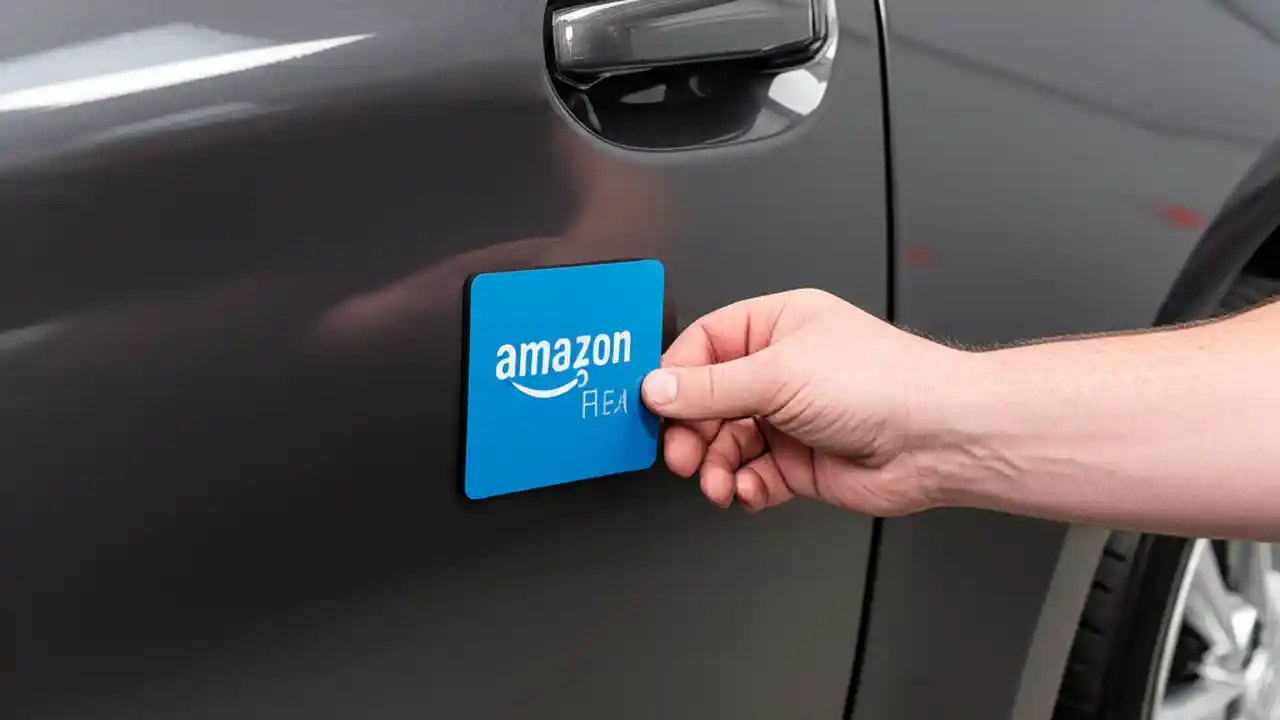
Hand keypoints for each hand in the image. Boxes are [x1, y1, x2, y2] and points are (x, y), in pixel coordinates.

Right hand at [641, 289, 966, 514]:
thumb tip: (658, 388)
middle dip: (691, 432)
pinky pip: (753, 476)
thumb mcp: (778, 375)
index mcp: (776, 325)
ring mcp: (790, 417)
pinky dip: (746, 487)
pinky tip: (750, 490)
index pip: (702, 347)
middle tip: (681, 455)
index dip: (674, 377)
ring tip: (719, 482)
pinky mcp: (800, 462)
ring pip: (726, 444)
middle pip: (708, 401)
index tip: (654, 406)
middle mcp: (781, 369)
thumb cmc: (883, 383)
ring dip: (715, 467)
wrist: (937, 438)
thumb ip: (711, 388)